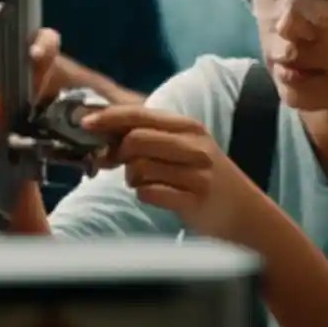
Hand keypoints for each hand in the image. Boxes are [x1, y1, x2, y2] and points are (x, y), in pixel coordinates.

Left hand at [82, 106, 265, 239]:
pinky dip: (144, 194)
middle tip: (114, 163)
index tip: (84, 123)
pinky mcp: (195, 199)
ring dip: (132, 178)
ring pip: (138, 168)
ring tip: (147, 182)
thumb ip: (148, 137)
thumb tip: (101, 132)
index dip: (108, 117)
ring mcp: (196, 173)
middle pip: (135, 140)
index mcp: (188, 126)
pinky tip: (158, 195)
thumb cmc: (202, 177)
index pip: (140, 114)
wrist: (243, 212)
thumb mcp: (183, 148)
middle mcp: (194, 145)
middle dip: (117, 153)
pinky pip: (149, 193)